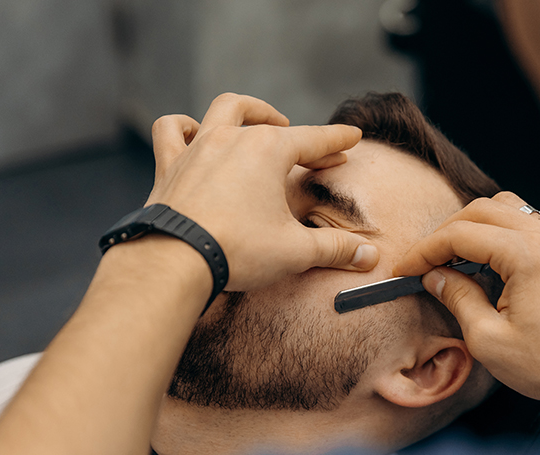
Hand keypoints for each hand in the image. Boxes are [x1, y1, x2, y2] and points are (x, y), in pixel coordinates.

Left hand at [143, 93, 378, 291]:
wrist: (176, 259)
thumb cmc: (237, 250)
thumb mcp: (296, 251)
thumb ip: (335, 248)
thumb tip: (369, 255)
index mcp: (268, 151)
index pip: (313, 139)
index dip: (336, 140)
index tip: (352, 137)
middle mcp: (232, 139)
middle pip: (268, 120)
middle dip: (292, 128)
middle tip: (306, 145)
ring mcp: (198, 149)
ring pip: (221, 110)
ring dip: (243, 111)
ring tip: (254, 121)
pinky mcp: (170, 166)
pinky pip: (170, 132)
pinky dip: (182, 127)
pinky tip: (192, 132)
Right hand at [395, 192, 539, 415]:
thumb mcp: (489, 340)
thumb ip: (458, 299)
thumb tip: (435, 277)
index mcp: (526, 255)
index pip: (460, 235)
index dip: (425, 251)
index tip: (406, 269)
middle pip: (480, 211)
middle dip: (445, 234)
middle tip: (424, 264)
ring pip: (505, 208)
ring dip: (473, 227)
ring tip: (454, 260)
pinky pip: (527, 222)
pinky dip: (501, 231)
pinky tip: (490, 259)